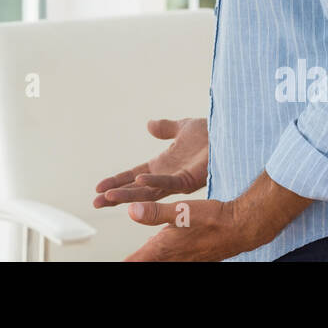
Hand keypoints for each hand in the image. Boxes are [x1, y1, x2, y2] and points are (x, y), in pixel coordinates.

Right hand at [93, 117, 208, 207]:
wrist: (231, 134)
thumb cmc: (211, 134)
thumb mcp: (183, 128)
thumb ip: (166, 128)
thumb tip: (149, 124)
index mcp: (162, 166)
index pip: (133, 176)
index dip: (117, 181)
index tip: (98, 188)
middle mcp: (167, 176)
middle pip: (136, 189)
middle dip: (116, 195)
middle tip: (95, 202)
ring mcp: (177, 180)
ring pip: (148, 191)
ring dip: (128, 194)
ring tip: (108, 197)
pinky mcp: (190, 178)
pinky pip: (170, 182)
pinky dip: (154, 181)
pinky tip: (140, 179)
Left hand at [122, 197, 256, 261]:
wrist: (241, 228)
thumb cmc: (212, 219)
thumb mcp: (180, 211)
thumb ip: (154, 212)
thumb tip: (130, 210)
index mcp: (164, 248)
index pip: (138, 260)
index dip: (127, 262)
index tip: (118, 264)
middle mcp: (173, 257)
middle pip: (149, 264)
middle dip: (137, 262)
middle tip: (126, 261)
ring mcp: (185, 259)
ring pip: (162, 262)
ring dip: (149, 259)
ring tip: (139, 258)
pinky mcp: (194, 257)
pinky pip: (174, 260)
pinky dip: (164, 257)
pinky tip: (163, 252)